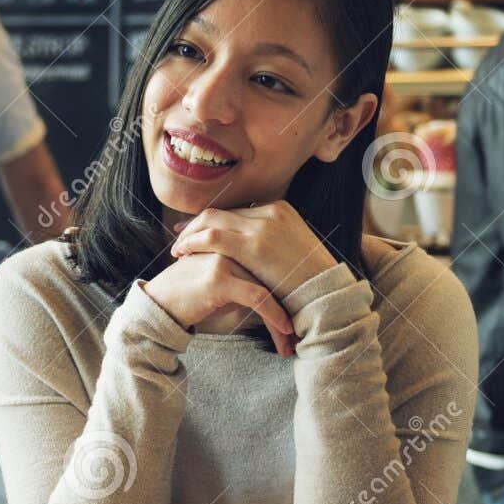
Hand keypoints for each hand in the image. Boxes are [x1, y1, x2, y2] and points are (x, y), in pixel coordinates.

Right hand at [141, 251, 295, 358]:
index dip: (289, 285)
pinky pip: (257, 297)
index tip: (302, 308)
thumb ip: (249, 276)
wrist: (159, 304)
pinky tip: (285, 329)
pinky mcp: (219, 278)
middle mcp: (231, 244)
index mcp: (235, 239)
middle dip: (290, 301)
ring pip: (269, 286)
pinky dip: (274, 315)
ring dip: (285, 313)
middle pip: (273, 273)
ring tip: (294, 337)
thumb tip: (280, 289)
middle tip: (302, 327)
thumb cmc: (194, 296)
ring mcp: (225, 259)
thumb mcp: (225, 281)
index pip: (272, 259)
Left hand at [170, 201, 337, 302]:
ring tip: (177, 248)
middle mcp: (270, 212)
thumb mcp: (293, 252)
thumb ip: (274, 243)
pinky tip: (181, 251)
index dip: (213, 221)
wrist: (325, 294)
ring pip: (212, 219)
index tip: (197, 230)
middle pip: (222, 210)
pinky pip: (212, 236)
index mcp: (280, 210)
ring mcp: (262, 226)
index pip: (236, 210)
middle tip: (180, 235)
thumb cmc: (310, 281)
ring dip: (191, 232)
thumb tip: (255, 252)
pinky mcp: (253, 245)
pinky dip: (193, 241)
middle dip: (197, 223)